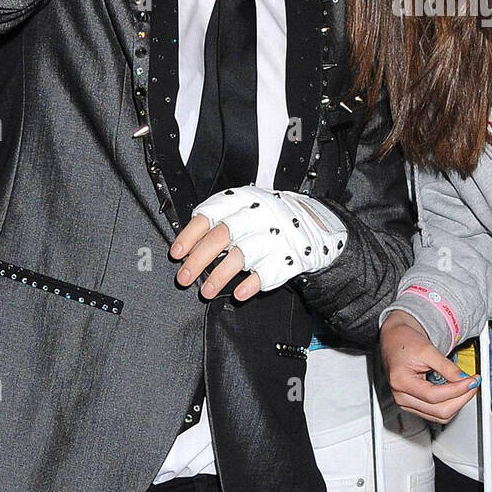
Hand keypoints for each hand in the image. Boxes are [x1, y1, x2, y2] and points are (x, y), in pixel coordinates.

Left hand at [170, 185, 346, 299]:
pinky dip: (251, 284)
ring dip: (219, 275)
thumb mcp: (246, 208)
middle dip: (198, 259)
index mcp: (244, 199)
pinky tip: (238, 293)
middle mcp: (259, 213)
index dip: (190, 235)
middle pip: (223, 235)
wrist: (314, 224)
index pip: (211, 213)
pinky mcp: (289, 256)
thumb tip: (188, 248)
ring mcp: (276, 234)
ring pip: (242, 255)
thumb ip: (219, 222)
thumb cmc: (269, 219)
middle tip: (184, 278)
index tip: (177, 253)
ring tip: (205, 291)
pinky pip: (268, 272)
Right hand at [381, 310, 478, 423]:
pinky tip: (458, 392)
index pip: (434, 395)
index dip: (457, 389)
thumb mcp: (427, 349)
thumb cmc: (404, 342)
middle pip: (438, 411)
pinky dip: (450, 404)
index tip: (472, 381)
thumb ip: (446, 366)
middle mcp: (402, 397)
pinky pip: (436, 413)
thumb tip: (464, 379)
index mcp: (401, 382)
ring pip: (439, 416)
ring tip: (467, 387)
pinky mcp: (413, 405)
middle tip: (473, 384)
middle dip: (461, 399)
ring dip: (458, 404)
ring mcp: (407, 404)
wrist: (395, 341)